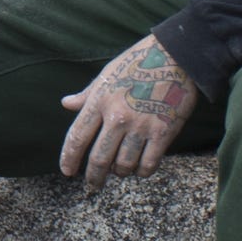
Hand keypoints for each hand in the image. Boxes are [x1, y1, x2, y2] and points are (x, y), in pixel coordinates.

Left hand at [59, 34, 201, 186]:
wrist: (175, 56)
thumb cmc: (137, 62)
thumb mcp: (106, 74)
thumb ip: (87, 94)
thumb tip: (66, 104)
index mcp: (100, 101)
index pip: (77, 137)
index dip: (69, 158)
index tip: (67, 171)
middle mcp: (117, 117)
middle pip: (99, 158)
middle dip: (94, 176)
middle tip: (93, 184)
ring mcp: (141, 126)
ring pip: (124, 165)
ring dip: (120, 173)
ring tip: (119, 171)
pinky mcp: (163, 133)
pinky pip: (148, 164)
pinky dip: (142, 172)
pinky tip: (140, 169)